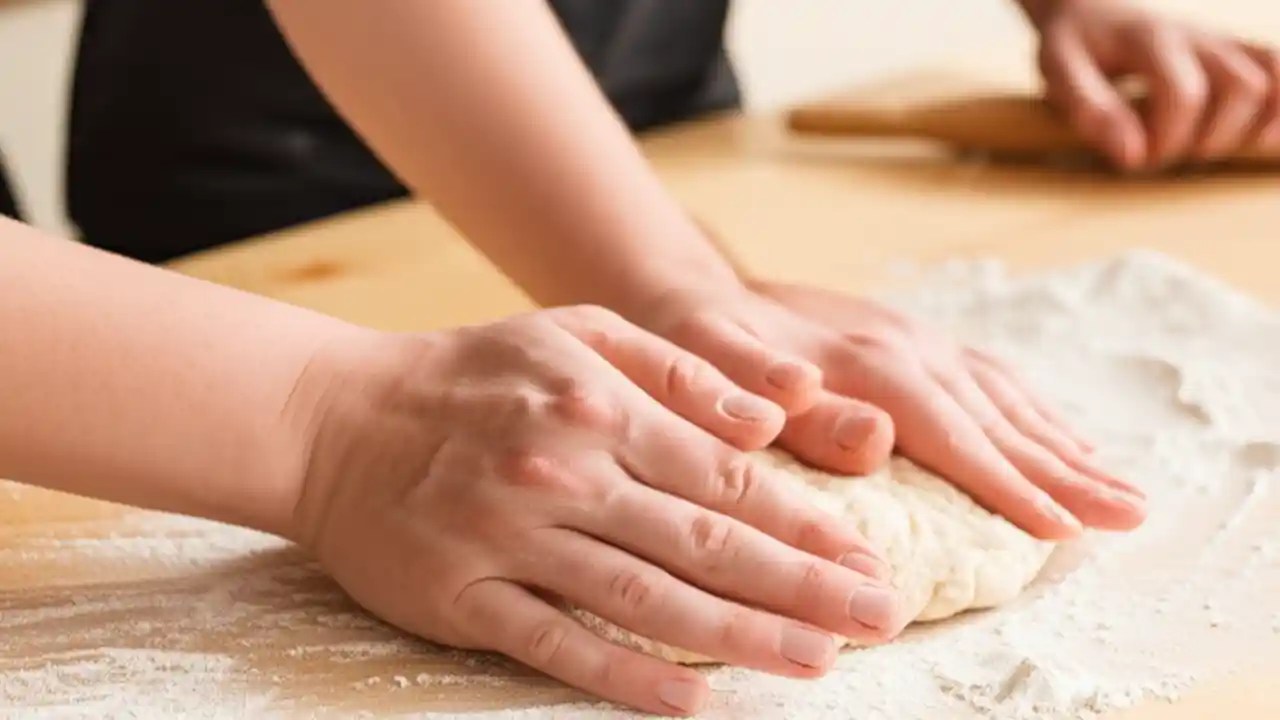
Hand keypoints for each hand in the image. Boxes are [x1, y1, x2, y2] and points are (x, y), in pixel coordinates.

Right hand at [287, 306, 899, 715]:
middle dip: (803, 586)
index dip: (806, 523)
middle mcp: (563, 472)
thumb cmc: (471, 373)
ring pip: (646, 601)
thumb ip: (678, 369)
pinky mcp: (462, 597)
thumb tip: (770, 419)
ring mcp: (510, 540)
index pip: (726, 478)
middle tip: (880, 618)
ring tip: (816, 661)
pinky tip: (693, 701)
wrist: (335, 420)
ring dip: (740, 635)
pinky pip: (557, 644)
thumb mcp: (575, 332)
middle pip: (705, 545)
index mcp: (598, 405)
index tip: (870, 558)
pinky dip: (627, 677)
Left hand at [638, 282, 1146, 540]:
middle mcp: (902, 344)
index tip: (1062, 529)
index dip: (1007, 484)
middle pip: (996, 415)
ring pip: (1005, 395)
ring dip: (1064, 443)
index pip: (952, 433)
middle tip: (1129, 516)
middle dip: (1063, 470)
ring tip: (1119, 490)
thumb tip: (870, 433)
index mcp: (863, 363)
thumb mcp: (712, 370)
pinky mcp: (911, 337)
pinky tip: (1061, 439)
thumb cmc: (696, 347)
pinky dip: (1034, 413)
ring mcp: (913, 336)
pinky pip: (990, 376)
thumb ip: (783, 402)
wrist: (691, 295)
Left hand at [1027, 0, 1279, 169]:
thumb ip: (1089, 110)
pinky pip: (1279, 70)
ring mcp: (1222, 43)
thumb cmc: (1075, 45)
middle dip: (1209, 138)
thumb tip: (1131, 156)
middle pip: (1241, 88)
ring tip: (1205, 147)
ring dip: (1248, 128)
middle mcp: (1198, 36)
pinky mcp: (1235, 53)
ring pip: (1269, 80)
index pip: (1186, 95)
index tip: (1137, 158)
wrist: (1092, 9)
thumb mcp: (1060, 71)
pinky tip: (1260, 138)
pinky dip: (1279, 108)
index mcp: (1152, 39)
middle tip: (1167, 153)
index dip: (1168, 140)